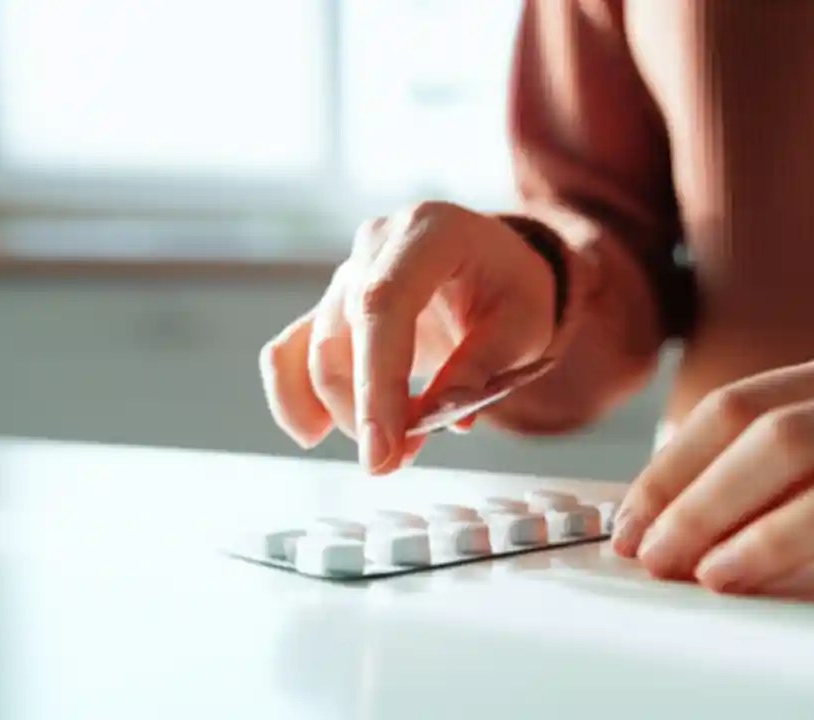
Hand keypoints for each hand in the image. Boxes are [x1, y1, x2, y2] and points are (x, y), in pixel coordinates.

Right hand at [259, 201, 556, 473]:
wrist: (496, 268)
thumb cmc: (511, 289)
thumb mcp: (523, 326)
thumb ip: (479, 368)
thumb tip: (439, 419)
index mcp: (431, 232)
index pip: (385, 304)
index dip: (378, 380)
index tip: (383, 446)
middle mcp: (377, 243)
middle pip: (344, 331)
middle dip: (362, 410)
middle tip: (394, 462)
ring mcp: (346, 274)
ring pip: (317, 351)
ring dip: (346, 412)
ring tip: (393, 449)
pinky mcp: (329, 307)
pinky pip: (290, 351)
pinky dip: (293, 395)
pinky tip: (310, 432)